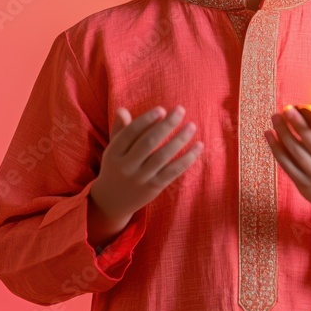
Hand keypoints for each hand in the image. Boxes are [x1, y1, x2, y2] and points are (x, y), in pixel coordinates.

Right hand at [90, 105, 203, 223]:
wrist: (112, 201)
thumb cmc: (116, 167)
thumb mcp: (114, 149)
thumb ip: (120, 130)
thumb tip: (122, 110)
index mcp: (114, 153)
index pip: (130, 133)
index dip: (146, 120)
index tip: (162, 109)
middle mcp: (126, 166)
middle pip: (148, 143)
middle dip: (166, 125)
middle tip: (181, 110)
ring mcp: (140, 178)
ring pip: (162, 156)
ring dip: (179, 140)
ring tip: (192, 126)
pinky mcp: (154, 187)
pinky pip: (172, 171)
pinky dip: (187, 159)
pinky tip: (198, 146)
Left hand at [265, 105, 310, 216]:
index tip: (305, 105)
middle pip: (310, 139)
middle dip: (296, 121)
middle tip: (286, 108)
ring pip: (295, 151)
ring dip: (282, 131)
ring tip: (275, 117)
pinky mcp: (304, 185)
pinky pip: (286, 164)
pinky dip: (276, 148)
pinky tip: (269, 134)